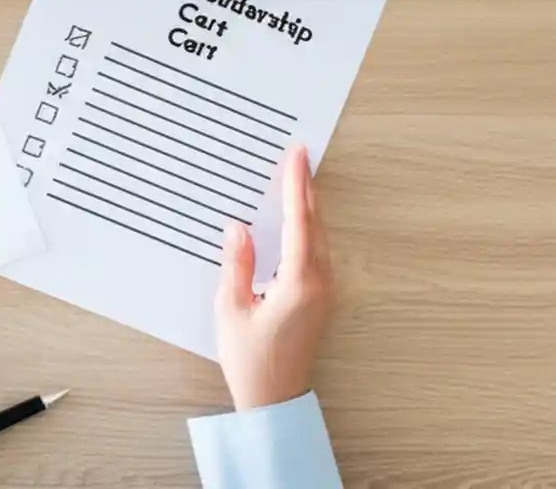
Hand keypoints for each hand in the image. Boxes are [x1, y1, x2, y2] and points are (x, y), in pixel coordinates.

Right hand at [214, 145, 333, 410]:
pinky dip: (307, 229)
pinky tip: (296, 221)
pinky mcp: (319, 299)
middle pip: (315, 224)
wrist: (274, 400)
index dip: (296, 184)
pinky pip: (316, 252)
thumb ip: (237, 265)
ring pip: (319, 237)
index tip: (297, 155)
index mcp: (299, 281)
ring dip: (308, 207)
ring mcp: (324, 292)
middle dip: (306, 188)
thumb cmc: (250, 360)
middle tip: (299, 155)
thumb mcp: (232, 309)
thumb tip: (239, 229)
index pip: (299, 220)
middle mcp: (319, 282)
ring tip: (296, 179)